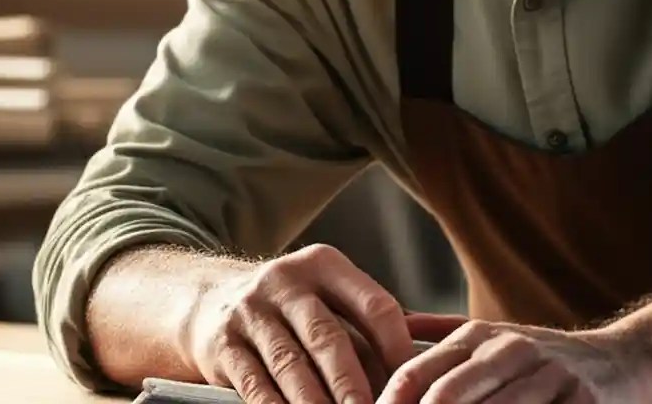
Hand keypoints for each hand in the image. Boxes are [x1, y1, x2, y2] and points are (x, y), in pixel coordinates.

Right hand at [185, 244, 413, 403]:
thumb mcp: (332, 298)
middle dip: (354, 385)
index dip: (398, 348)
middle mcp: (286, 282)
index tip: (414, 385)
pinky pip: (256, 385)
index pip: (374, 305)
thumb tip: (442, 353)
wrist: (209, 300)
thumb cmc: (294, 309)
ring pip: (291, 366)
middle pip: (329, 338)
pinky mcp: (223, 344)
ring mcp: (251, 312)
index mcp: (325, 265)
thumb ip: (378, 326)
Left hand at [379, 320, 651, 403]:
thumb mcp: (492, 340)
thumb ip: (437, 337)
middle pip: (445, 396)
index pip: (416, 373)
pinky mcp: (578, 400)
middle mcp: (508, 350)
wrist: (626, 362)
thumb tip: (382, 331)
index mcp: (478, 337)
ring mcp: (545, 375)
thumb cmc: (543, 360)